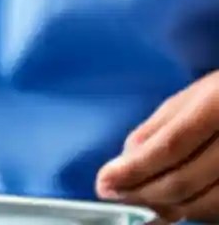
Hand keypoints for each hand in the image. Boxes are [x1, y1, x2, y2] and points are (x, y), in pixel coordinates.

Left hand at [97, 72, 218, 221]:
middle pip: (184, 181)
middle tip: (114, 194)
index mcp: (218, 104)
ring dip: (164, 207)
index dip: (134, 169)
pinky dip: (190, 210)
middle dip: (141, 193)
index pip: (170, 146)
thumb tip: (121, 167)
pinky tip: (170, 202)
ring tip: (138, 198)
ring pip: (202, 204)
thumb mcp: (186, 101)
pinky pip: (217, 209)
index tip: (104, 182)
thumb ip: (153, 131)